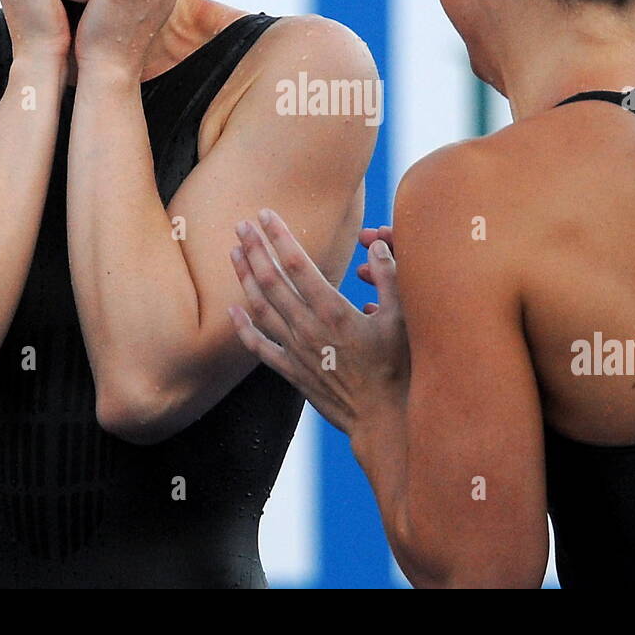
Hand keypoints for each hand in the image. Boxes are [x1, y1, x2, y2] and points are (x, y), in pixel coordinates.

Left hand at [228, 209, 408, 435]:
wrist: (382, 420)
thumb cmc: (398, 368)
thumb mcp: (401, 318)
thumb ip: (388, 277)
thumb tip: (375, 244)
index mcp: (334, 311)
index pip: (297, 265)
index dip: (279, 237)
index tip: (265, 215)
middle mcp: (309, 328)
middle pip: (271, 281)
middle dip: (254, 249)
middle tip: (240, 225)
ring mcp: (297, 351)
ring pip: (261, 308)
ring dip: (245, 278)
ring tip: (233, 253)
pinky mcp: (293, 372)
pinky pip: (260, 347)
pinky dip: (243, 327)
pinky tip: (232, 310)